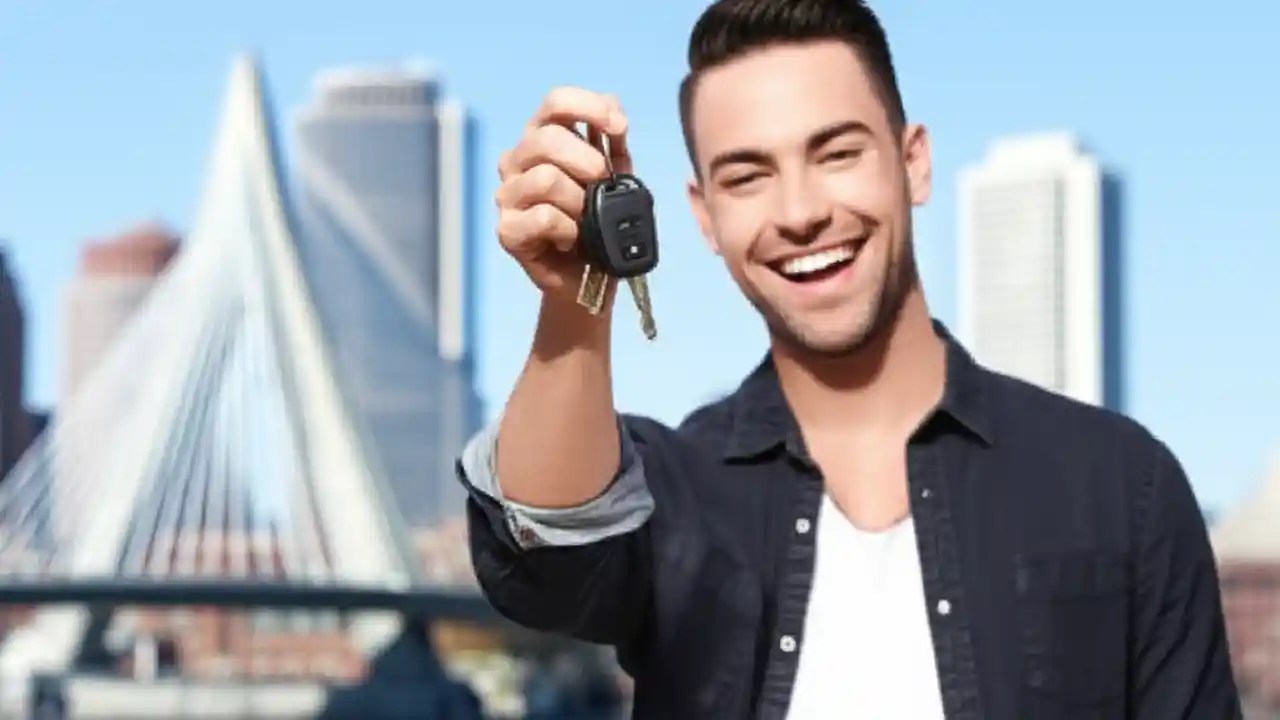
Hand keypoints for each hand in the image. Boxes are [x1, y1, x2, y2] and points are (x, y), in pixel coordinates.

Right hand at [495, 86, 631, 298]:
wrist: (591, 277)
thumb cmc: (598, 222)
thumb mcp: (615, 177)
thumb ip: (613, 143)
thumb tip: (615, 113)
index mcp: (541, 139)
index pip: (555, 103)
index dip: (589, 107)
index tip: (620, 127)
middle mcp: (517, 161)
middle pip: (548, 139)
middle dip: (588, 163)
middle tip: (602, 186)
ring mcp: (508, 195)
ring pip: (546, 179)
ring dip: (579, 202)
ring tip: (585, 219)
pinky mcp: (507, 230)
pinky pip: (542, 217)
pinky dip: (568, 229)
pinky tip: (571, 239)